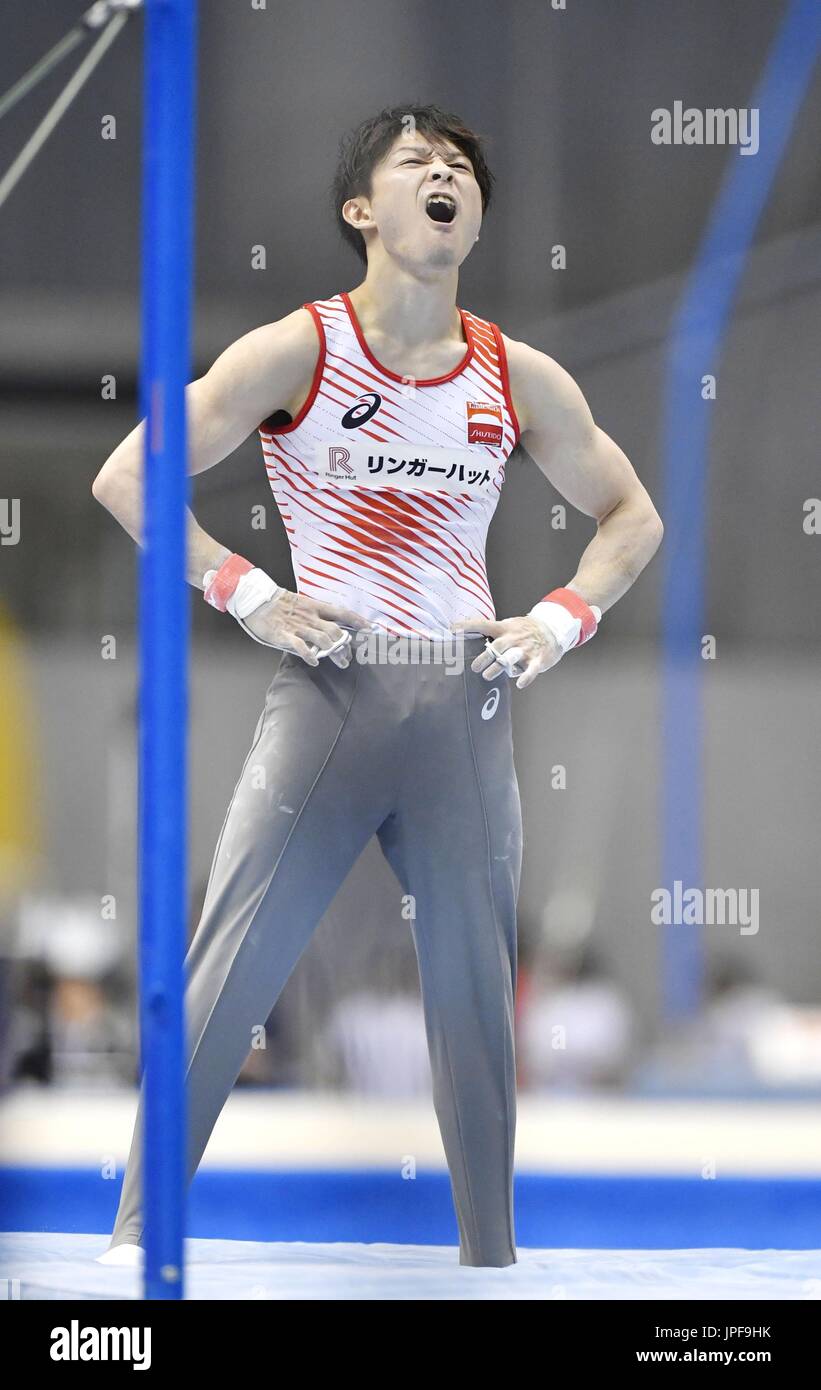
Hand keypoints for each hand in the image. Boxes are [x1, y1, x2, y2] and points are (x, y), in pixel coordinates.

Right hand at [243, 590, 372, 667]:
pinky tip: (315, 662)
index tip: (369, 628)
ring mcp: (298, 626)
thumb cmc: (278, 603)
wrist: (256, 599)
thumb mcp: (301, 604)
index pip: (341, 613)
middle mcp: (310, 616)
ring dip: (334, 653)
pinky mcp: (285, 635)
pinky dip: (310, 655)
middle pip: (335, 631)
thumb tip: (329, 627)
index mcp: (315, 607)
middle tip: (349, 658)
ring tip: (340, 663)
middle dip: (345, 646)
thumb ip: (315, 615)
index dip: (357, 620)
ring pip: (323, 639)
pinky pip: (301, 646)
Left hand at [450, 615, 562, 689]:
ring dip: (498, 667)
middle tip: (474, 668)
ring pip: (510, 658)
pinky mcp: (538, 659)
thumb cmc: (525, 631)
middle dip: (484, 657)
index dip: (467, 626)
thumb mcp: (509, 626)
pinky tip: (519, 684)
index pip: (483, 625)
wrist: (553, 629)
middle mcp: (514, 638)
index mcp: (504, 629)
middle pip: (496, 647)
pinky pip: (531, 670)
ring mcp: (526, 649)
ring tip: (487, 676)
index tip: (452, 629)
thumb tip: (470, 642)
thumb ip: (493, 635)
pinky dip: (525, 677)